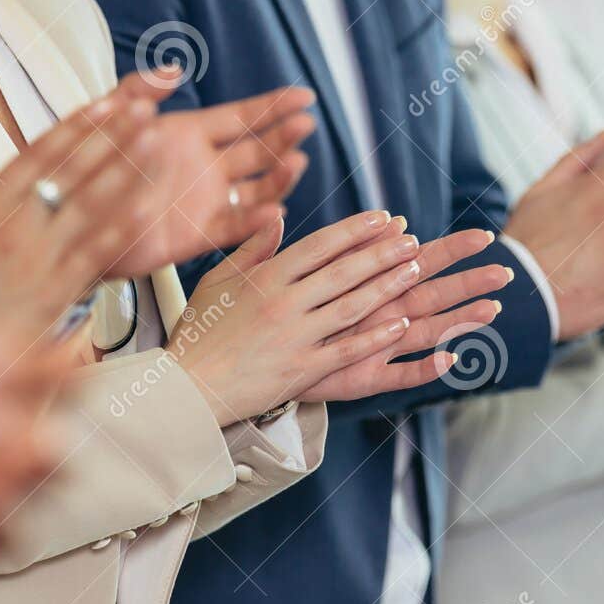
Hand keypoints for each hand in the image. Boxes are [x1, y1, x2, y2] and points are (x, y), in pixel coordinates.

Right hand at [0, 93, 164, 331]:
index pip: (41, 152)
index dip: (78, 125)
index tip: (108, 102)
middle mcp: (18, 222)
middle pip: (73, 169)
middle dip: (112, 135)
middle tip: (144, 107)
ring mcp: (40, 256)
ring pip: (90, 204)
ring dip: (125, 169)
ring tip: (153, 140)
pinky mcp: (58, 289)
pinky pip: (96, 253)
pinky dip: (122, 228)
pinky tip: (147, 205)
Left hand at [110, 71, 315, 271]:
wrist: (72, 216)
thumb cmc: (90, 166)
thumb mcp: (109, 117)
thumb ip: (137, 90)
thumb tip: (173, 70)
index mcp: (191, 135)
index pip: (244, 116)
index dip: (275, 106)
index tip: (305, 97)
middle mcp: (205, 168)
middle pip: (258, 151)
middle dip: (285, 137)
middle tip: (304, 125)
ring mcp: (205, 202)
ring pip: (256, 190)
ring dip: (280, 177)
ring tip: (295, 162)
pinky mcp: (196, 235)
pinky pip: (233, 229)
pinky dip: (256, 222)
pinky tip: (274, 211)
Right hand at [169, 211, 506, 421]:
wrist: (188, 387)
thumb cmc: (199, 333)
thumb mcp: (217, 282)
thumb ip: (251, 249)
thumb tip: (277, 216)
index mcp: (264, 277)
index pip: (319, 245)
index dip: (355, 230)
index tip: (384, 218)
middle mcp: (283, 303)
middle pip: (343, 271)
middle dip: (382, 253)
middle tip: (413, 240)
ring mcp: (295, 337)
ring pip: (351, 306)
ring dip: (387, 287)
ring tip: (415, 270)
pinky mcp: (302, 369)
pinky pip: (346, 350)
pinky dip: (376, 336)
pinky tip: (402, 324)